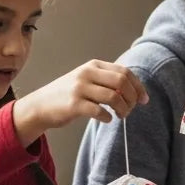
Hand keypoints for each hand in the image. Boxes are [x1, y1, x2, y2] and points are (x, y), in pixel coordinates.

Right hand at [13, 60, 147, 141]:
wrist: (40, 105)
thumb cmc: (67, 95)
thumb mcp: (87, 80)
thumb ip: (107, 81)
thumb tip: (135, 91)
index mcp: (93, 65)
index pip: (124, 72)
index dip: (138, 87)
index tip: (144, 100)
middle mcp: (87, 73)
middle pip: (122, 82)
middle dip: (132, 98)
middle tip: (130, 109)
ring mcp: (79, 88)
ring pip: (114, 96)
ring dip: (123, 109)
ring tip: (120, 116)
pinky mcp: (74, 104)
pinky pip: (100, 111)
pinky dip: (108, 117)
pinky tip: (107, 119)